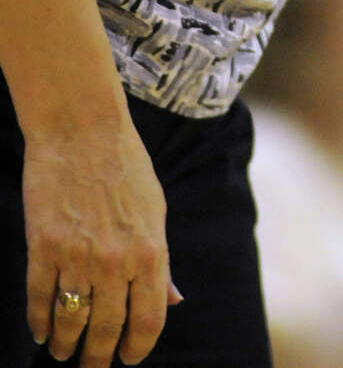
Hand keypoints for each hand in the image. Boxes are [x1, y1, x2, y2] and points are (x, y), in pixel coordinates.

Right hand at [23, 116, 181, 365]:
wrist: (82, 129)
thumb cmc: (125, 165)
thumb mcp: (156, 210)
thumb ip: (161, 260)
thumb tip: (173, 301)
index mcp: (150, 250)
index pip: (148, 320)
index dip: (138, 348)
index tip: (128, 358)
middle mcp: (116, 261)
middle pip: (106, 330)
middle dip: (97, 357)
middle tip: (91, 367)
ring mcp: (78, 256)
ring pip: (70, 322)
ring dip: (66, 345)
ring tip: (63, 353)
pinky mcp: (44, 247)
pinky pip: (40, 300)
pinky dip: (40, 321)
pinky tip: (42, 331)